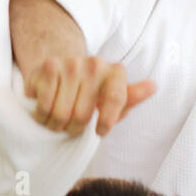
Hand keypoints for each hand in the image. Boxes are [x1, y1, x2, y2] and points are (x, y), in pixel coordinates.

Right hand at [24, 57, 155, 136]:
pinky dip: (41, 115)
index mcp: (116, 72)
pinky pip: (44, 106)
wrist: (65, 70)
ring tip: (58, 121)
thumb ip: (132, 97)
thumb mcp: (116, 98)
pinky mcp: (49, 66)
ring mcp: (71, 63)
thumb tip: (153, 86)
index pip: (115, 99)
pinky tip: (46, 110)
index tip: (100, 132)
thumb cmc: (96, 92)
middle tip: (72, 127)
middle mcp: (95, 63)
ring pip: (60, 114)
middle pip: (82, 115)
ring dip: (56, 125)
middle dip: (75, 129)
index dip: (107, 121)